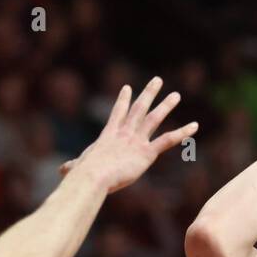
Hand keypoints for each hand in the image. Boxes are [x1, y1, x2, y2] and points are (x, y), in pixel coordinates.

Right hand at [59, 77, 197, 192]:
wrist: (93, 176)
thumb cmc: (84, 174)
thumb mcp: (78, 168)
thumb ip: (73, 167)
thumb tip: (62, 171)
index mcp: (109, 136)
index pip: (117, 113)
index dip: (123, 100)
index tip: (128, 87)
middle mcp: (124, 134)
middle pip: (138, 108)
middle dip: (148, 94)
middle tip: (157, 80)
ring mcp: (136, 141)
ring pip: (154, 119)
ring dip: (165, 106)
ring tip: (176, 95)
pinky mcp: (146, 153)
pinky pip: (167, 140)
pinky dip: (182, 133)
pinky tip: (194, 126)